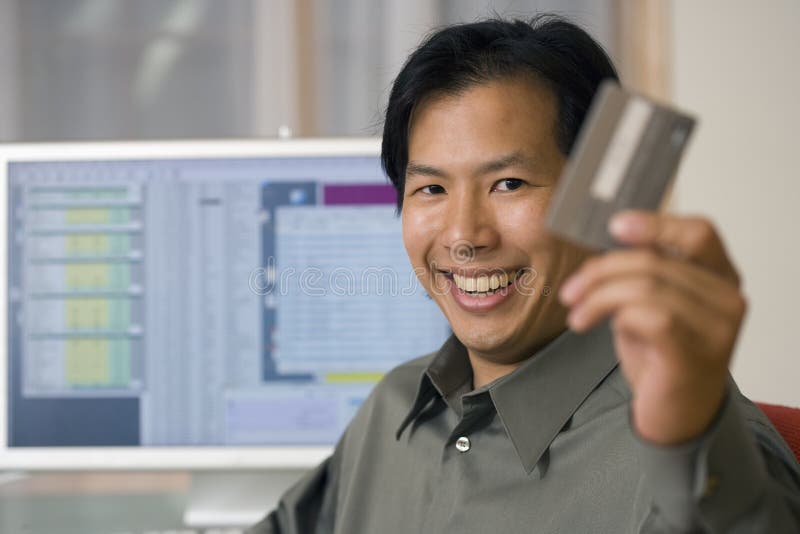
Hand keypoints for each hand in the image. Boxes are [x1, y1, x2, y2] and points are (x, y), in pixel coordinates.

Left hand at [558, 210, 747, 444]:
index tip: (614, 226)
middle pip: (656, 261)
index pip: (699, 233)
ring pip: (647, 286)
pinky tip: (588, 325)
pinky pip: (648, 316)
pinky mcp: (695, 353)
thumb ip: (643, 274)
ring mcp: (717, 328)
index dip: (656, 223)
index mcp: (721, 277)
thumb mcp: (651, 304)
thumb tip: (604, 248)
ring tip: (576, 313)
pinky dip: (608, 313)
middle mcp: (728, 299)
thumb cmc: (661, 356)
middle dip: (602, 271)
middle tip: (571, 291)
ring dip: (598, 295)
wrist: (675, 416)